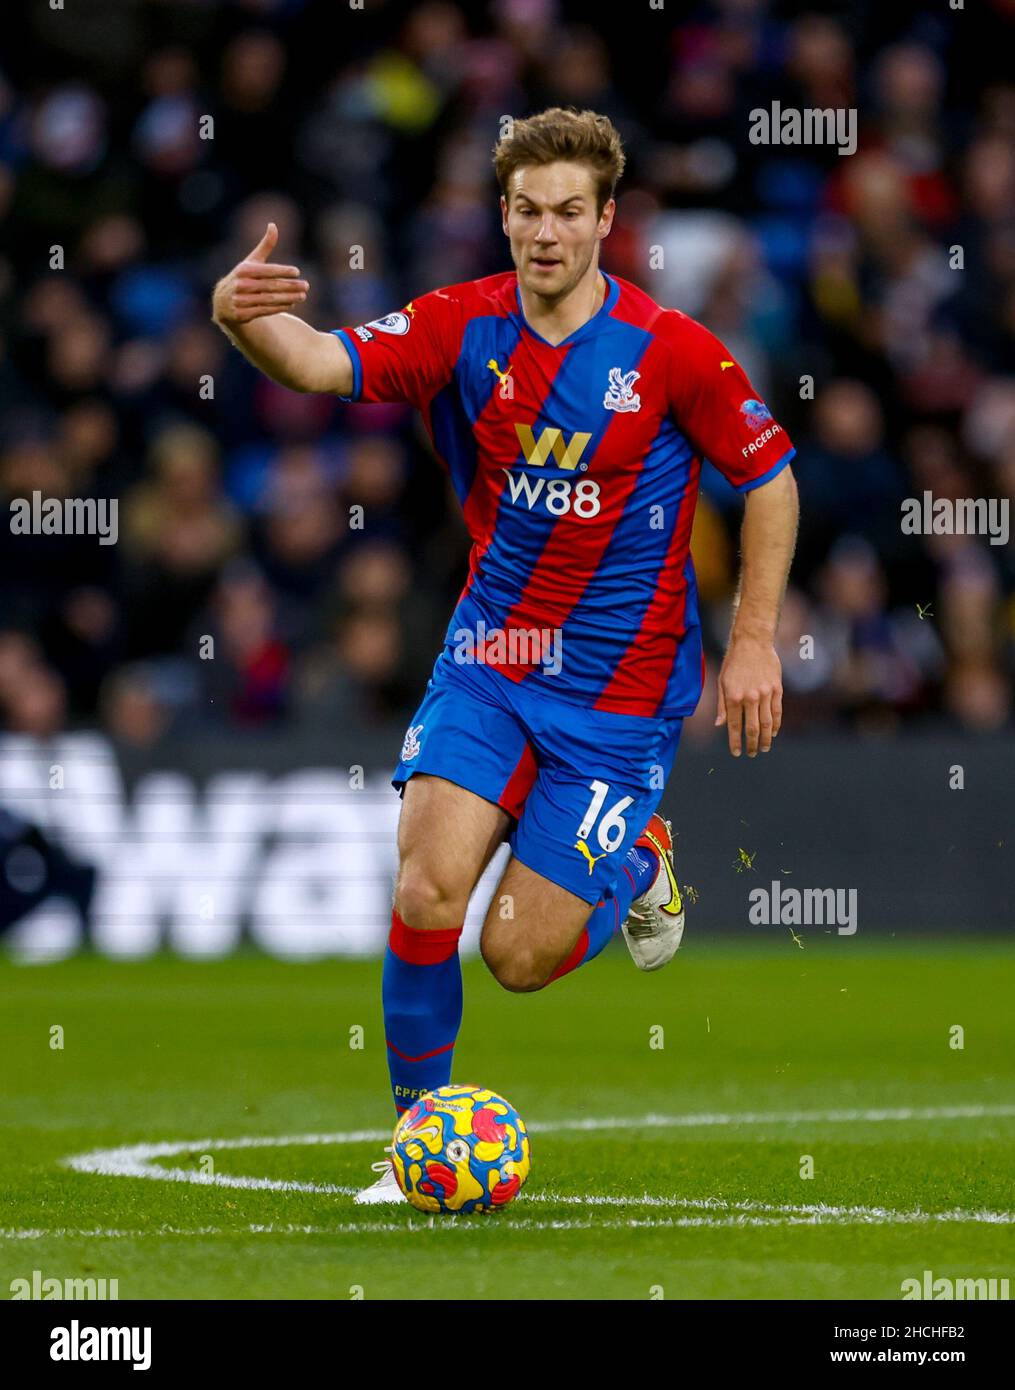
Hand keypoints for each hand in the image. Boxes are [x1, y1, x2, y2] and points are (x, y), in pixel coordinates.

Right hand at [212, 223, 308, 327]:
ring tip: (302, 296)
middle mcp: (241, 285)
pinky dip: (279, 308)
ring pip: (269, 299)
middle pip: (270, 286)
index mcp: (243, 270)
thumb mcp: (251, 261)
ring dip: (288, 298)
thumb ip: (265, 246)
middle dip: (290, 286)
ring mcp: (240, 300)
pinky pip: (264, 311)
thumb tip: (273, 225)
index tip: (297, 272)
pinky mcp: (242, 314)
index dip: (282, 271)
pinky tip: (291, 304)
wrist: (222, 302)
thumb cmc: (242, 278)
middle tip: (306, 286)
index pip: (266, 270)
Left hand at [715, 635, 781, 756]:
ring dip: (765, 739)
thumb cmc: (733, 662)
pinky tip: (773, 732)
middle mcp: (750, 697)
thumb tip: (719, 725)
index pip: (734, 726)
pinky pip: (777, 712)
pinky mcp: (776, 689)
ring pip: (767, 723)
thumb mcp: (721, 682)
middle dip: (751, 744)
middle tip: (751, 753)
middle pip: (752, 728)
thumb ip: (722, 705)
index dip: (735, 742)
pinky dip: (776, 725)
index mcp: (733, 697)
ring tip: (764, 748)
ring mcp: (765, 694)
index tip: (736, 753)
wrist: (752, 643)